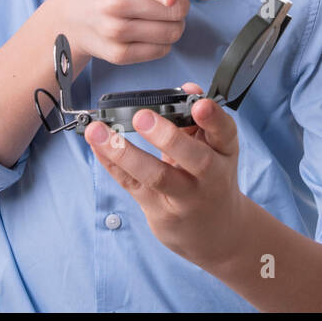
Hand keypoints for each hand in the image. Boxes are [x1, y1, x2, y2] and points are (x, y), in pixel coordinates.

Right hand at [50, 0, 237, 70]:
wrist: (72, 15)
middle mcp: (112, 1)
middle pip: (175, 9)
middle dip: (179, 5)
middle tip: (159, 0)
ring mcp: (113, 31)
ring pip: (173, 32)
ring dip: (173, 25)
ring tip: (151, 15)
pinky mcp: (117, 55)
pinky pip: (162, 51)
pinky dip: (162, 42)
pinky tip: (144, 31)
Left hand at [85, 83, 246, 270]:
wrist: (215, 233)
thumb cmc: (210, 178)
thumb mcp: (214, 148)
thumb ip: (198, 118)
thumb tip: (188, 88)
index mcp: (224, 153)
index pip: (225, 133)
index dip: (213, 118)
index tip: (198, 104)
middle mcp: (209, 178)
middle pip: (196, 159)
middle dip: (169, 138)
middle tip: (143, 117)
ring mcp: (184, 198)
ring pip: (156, 177)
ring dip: (124, 153)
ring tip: (99, 132)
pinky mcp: (159, 211)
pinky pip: (132, 184)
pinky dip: (111, 163)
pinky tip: (96, 146)